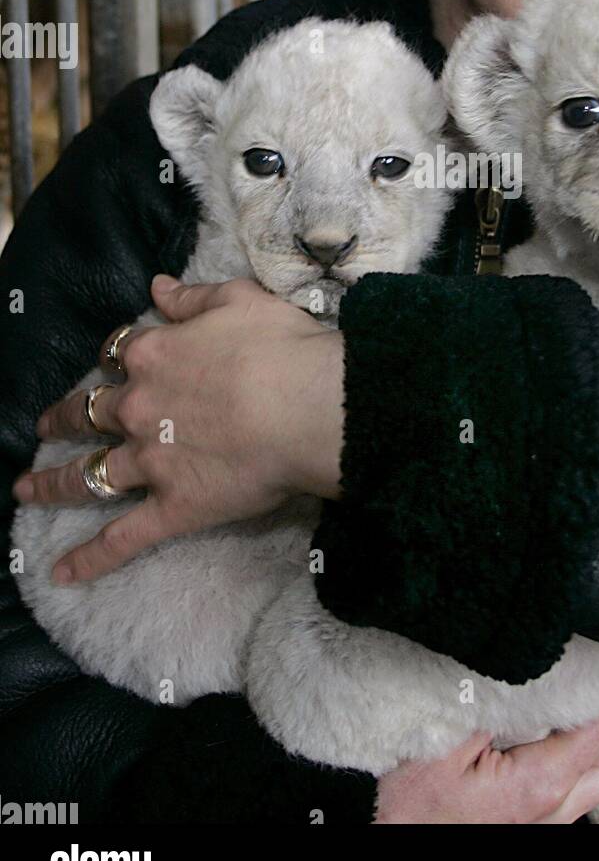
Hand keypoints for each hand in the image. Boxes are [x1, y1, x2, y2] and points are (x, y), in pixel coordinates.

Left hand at [12, 274, 344, 583]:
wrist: (308, 407)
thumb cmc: (282, 348)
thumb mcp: (238, 300)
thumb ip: (193, 297)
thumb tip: (157, 287)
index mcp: (155, 355)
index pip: (120, 352)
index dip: (115, 358)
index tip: (113, 362)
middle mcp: (139, 408)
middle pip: (88, 412)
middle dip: (63, 418)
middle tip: (46, 427)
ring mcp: (149, 461)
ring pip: (89, 474)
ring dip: (53, 483)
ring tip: (28, 490)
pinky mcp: (171, 507)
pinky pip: (123, 537)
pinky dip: (91, 558)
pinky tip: (63, 573)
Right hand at [373, 692, 598, 823]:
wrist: (392, 836)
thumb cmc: (413, 803)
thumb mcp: (444, 739)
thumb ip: (493, 699)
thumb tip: (526, 657)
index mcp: (544, 782)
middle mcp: (559, 807)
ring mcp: (552, 820)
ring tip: (583, 693)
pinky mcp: (539, 819)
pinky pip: (581, 784)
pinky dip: (583, 751)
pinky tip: (552, 724)